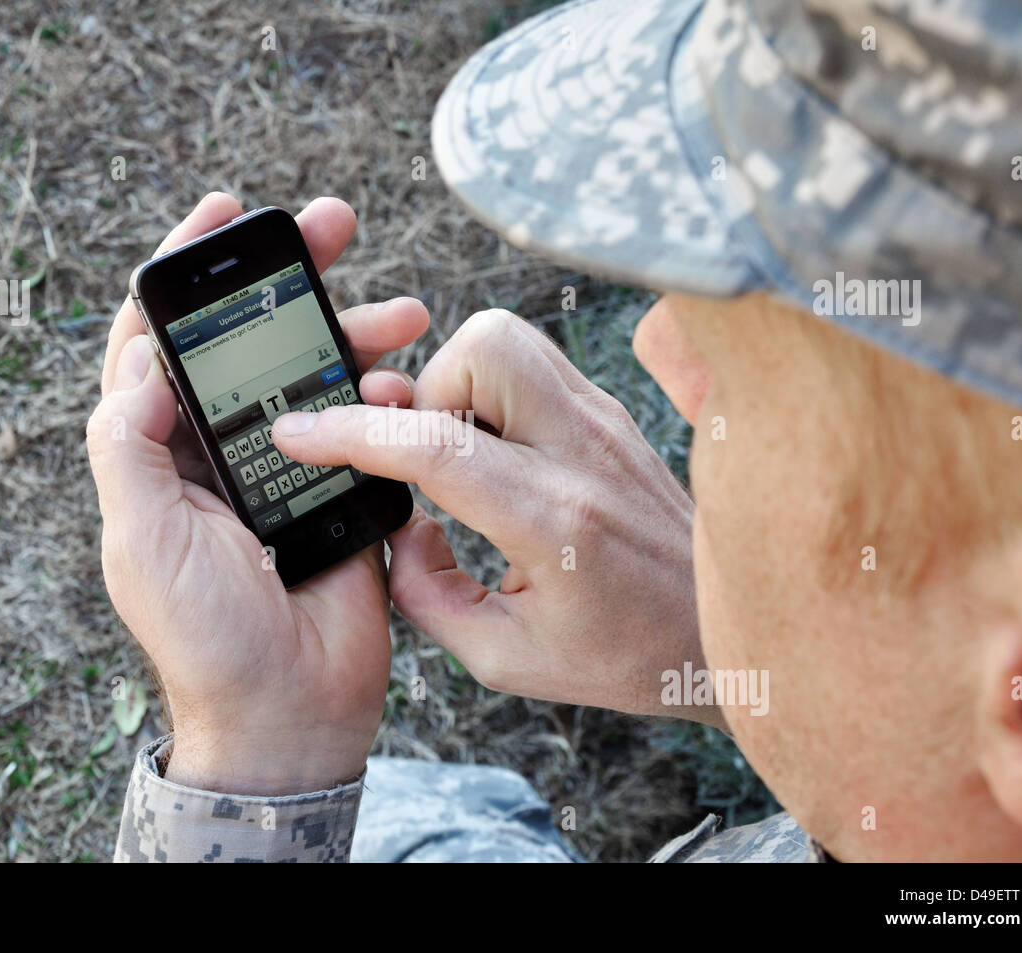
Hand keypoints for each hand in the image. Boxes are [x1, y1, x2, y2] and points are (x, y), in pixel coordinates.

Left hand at [88, 193, 428, 793]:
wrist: (290, 712)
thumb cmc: (204, 638)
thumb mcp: (142, 540)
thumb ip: (128, 447)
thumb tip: (139, 359)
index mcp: (165, 454)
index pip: (161, 343)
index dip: (186, 274)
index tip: (223, 215)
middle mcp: (223, 450)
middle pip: (251, 340)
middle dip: (292, 279)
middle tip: (336, 226)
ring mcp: (289, 467)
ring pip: (319, 373)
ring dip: (358, 333)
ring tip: (407, 311)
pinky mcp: (346, 491)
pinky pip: (367, 426)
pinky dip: (389, 400)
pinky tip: (409, 391)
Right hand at [272, 308, 716, 724]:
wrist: (724, 638)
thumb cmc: (625, 656)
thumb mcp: (508, 658)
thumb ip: (428, 594)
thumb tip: (399, 530)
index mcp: (552, 522)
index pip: (435, 447)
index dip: (351, 433)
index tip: (298, 431)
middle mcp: (583, 453)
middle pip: (485, 346)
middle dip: (428, 385)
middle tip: (428, 450)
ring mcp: (605, 423)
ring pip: (512, 339)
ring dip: (461, 383)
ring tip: (462, 453)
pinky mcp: (613, 414)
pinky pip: (537, 363)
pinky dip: (495, 391)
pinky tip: (497, 452)